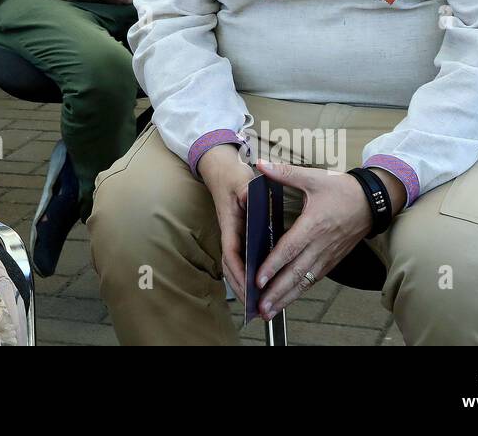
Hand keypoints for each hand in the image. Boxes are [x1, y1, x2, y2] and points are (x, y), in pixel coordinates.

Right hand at [197, 143, 256, 302]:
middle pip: (230, 266)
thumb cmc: (232, 176)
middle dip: (240, 287)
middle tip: (253, 306)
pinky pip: (240, 259)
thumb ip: (248, 191)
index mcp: (230, 223)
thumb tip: (251, 199)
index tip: (248, 286)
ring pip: (233, 266)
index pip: (231, 252)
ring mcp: (232, 235)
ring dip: (241, 285)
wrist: (221, 170)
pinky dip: (245, 275)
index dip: (238, 271)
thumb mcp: (242, 181)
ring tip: (254, 305)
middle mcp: (229, 233)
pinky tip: (256, 286)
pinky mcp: (238, 235)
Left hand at [249, 160, 372, 319]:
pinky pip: (313, 279)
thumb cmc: (343, 190)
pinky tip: (286, 300)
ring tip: (268, 311)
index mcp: (314, 225)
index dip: (273, 264)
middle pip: (295, 273)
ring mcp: (327, 255)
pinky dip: (299, 291)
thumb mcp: (314, 178)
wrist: (373, 202)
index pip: (290, 248)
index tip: (259, 279)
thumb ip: (285, 173)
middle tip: (260, 306)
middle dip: (276, 291)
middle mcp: (320, 245)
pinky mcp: (331, 260)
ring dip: (286, 297)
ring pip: (304, 281)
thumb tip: (261, 165)